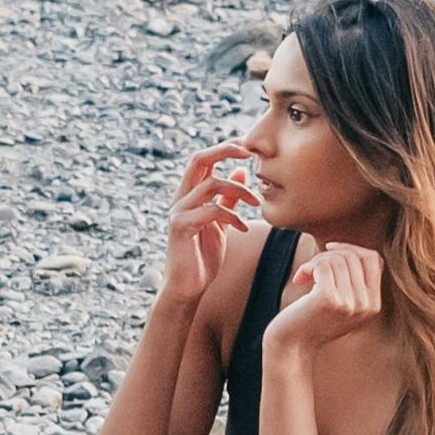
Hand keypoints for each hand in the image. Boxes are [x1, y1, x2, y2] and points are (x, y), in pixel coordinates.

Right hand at [157, 143, 264, 308]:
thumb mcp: (221, 222)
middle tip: (250, 151)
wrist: (188, 286)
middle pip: (199, 159)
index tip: (248, 147)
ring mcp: (178, 211)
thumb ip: (229, 198)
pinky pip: (210, 211)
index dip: (224, 148)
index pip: (203, 159)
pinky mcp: (180, 227)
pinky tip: (243, 228)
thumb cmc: (203, 255)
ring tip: (256, 201)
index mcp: (190, 193)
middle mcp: (181, 197)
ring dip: (238, 190)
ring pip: (210, 185)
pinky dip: (232, 216)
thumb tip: (241, 171)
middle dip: (225, 150)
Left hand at [262, 236, 386, 374]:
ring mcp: (350, 304)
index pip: (374, 259)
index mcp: (373, 305)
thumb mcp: (340, 301)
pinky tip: (299, 279)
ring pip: (338, 259)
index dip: (352, 249)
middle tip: (311, 269)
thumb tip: (349, 248)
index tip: (330, 251)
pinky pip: (323, 265)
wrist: (291, 347)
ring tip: (305, 276)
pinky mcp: (329, 300)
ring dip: (316, 261)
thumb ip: (352, 280)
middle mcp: (366, 306)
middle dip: (329, 254)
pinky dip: (308, 267)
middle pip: (354, 256)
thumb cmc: (311, 320)